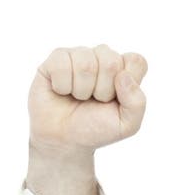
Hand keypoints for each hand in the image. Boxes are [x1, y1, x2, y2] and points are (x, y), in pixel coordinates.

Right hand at [28, 44, 147, 156]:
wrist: (64, 139)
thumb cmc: (96, 129)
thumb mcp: (126, 125)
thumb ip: (137, 103)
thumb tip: (123, 75)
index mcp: (124, 71)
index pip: (136, 61)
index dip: (128, 83)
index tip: (116, 100)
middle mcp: (103, 58)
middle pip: (111, 61)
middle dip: (103, 90)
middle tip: (94, 101)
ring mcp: (80, 55)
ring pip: (86, 63)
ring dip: (82, 90)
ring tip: (78, 98)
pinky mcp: (57, 57)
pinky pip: (62, 65)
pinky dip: (62, 86)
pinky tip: (62, 91)